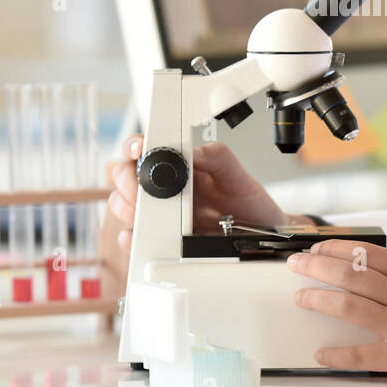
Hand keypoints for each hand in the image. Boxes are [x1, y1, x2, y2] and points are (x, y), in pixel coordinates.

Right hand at [108, 136, 293, 249]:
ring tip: (148, 214)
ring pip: (123, 205)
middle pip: (125, 177)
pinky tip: (140, 235)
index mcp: (180, 167)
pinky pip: (134, 238)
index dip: (135, 146)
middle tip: (143, 191)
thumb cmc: (249, 205)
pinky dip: (130, 237)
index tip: (139, 150)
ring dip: (127, 208)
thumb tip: (193, 152)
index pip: (145, 149)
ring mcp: (161, 214)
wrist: (263, 236)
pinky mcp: (161, 240)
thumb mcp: (238, 177)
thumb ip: (218, 158)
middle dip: (127, 181)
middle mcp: (165, 189)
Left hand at [287, 240, 386, 386]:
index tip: (319, 247)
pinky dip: (338, 354)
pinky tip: (321, 353)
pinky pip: (362, 353)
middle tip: (296, 263)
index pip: (370, 253)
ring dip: (319, 299)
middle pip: (353, 273)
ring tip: (299, 297)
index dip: (339, 247)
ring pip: (351, 305)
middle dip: (318, 266)